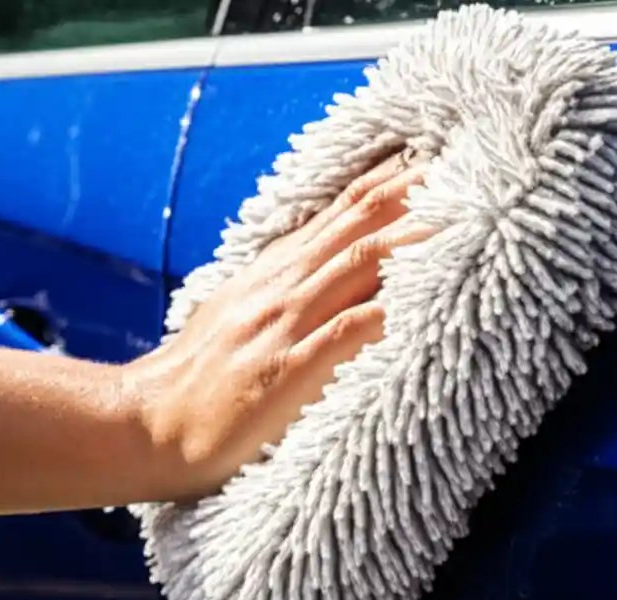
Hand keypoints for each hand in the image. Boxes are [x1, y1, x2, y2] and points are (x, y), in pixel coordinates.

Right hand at [121, 153, 432, 502]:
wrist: (149, 425)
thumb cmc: (199, 377)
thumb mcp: (237, 310)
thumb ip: (284, 284)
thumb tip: (327, 262)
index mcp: (275, 271)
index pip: (342, 209)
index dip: (390, 179)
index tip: (434, 156)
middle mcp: (283, 287)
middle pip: (358, 222)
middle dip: (413, 191)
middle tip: (467, 166)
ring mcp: (284, 326)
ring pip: (358, 264)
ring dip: (412, 238)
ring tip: (460, 218)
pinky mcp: (287, 373)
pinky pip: (345, 334)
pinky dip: (384, 313)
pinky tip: (422, 302)